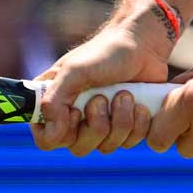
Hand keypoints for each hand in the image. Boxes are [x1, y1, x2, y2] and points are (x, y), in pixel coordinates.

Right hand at [30, 1, 172, 155]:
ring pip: (105, 147)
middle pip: (78, 148)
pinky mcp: (125, 127)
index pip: (46, 140)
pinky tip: (139, 103)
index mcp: (56, 103)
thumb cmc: (106, 52)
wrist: (145, 45)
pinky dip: (137, 123)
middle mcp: (76, 118)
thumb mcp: (75, 71)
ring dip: (119, 121)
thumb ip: (54, 100)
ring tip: (125, 94)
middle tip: (103, 97)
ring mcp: (102, 124)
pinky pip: (129, 143)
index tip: (76, 112)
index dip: (60, 134)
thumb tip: (53, 131)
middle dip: (96, 124)